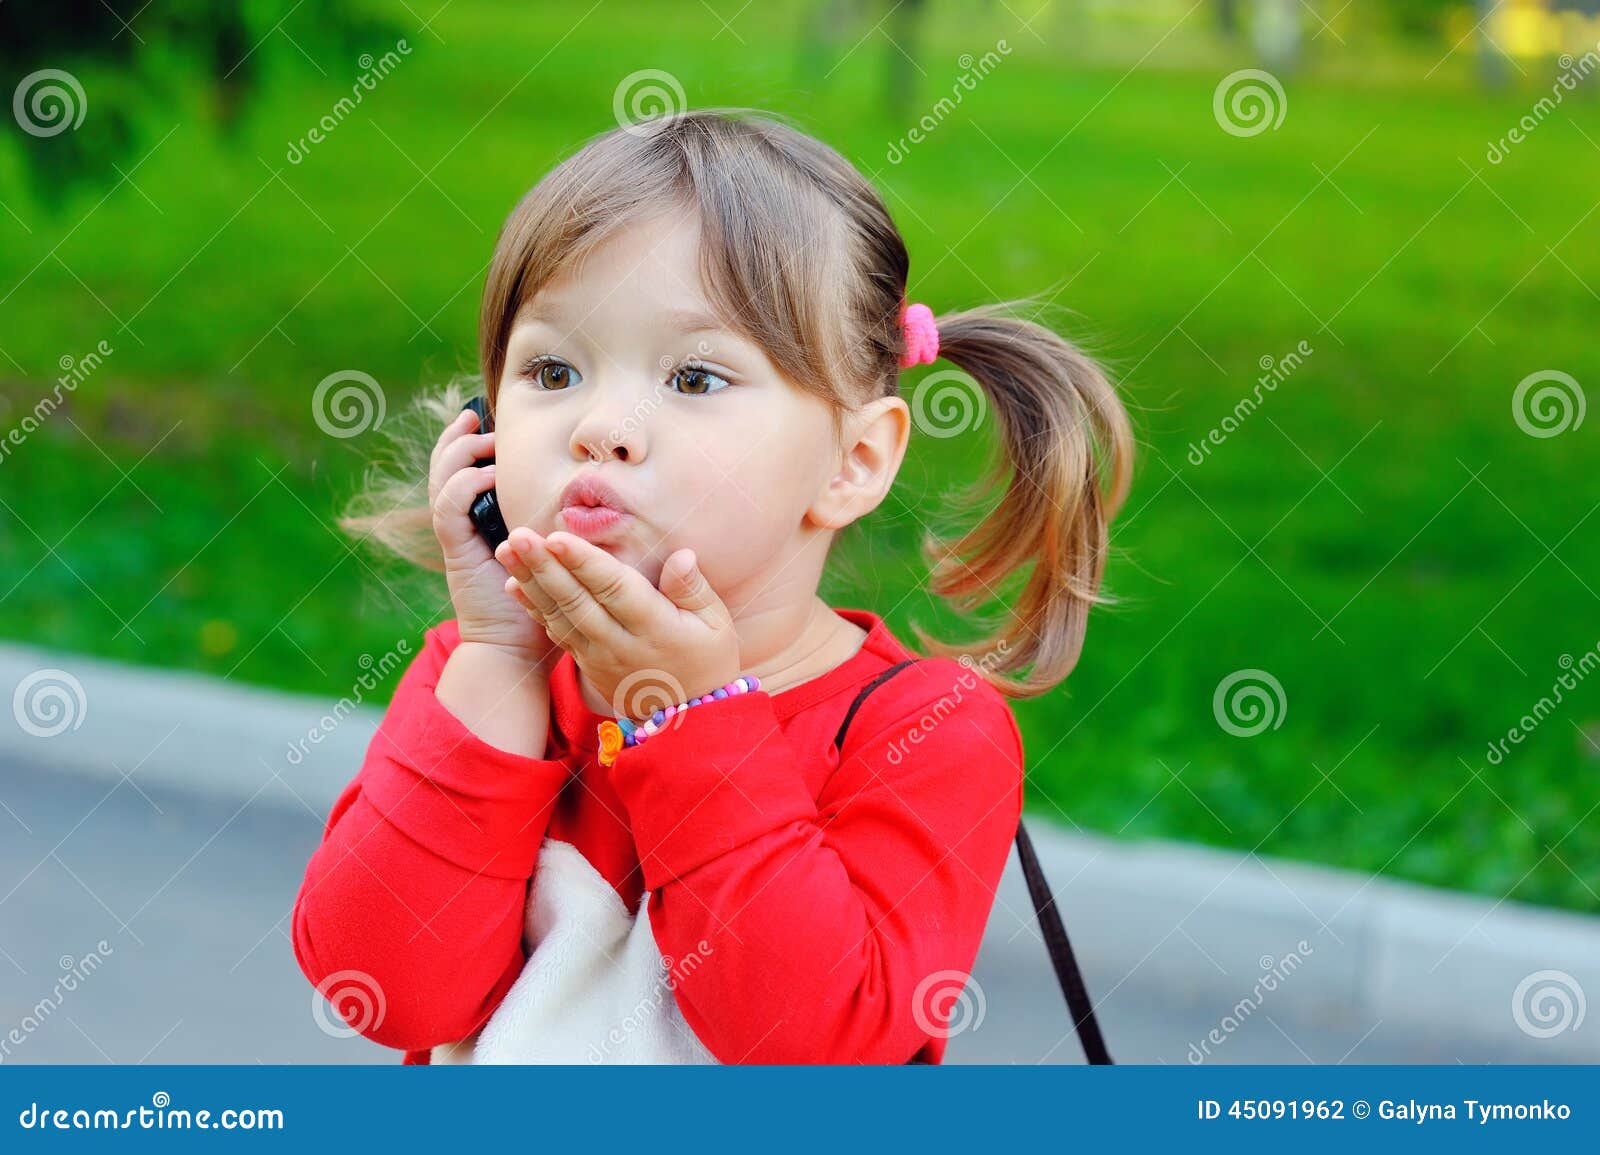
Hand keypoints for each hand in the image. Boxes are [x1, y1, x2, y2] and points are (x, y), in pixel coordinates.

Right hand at [429, 407, 556, 663]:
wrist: (519, 649)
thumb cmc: (552, 604)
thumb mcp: (559, 552)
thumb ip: (564, 524)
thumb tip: (600, 495)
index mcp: (486, 521)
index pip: (467, 471)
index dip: (472, 443)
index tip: (490, 419)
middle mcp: (467, 525)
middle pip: (446, 469)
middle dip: (459, 438)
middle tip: (478, 418)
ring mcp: (458, 537)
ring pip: (441, 481)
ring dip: (459, 453)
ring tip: (484, 439)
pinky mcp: (456, 552)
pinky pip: (447, 509)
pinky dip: (462, 485)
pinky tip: (488, 477)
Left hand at [495, 527, 740, 715]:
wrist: (689, 719)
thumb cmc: (707, 659)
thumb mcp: (716, 624)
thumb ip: (693, 588)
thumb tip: (682, 555)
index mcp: (655, 628)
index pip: (615, 590)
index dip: (585, 563)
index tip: (558, 537)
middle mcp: (621, 643)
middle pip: (576, 601)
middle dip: (544, 566)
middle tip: (517, 536)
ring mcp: (600, 657)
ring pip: (559, 616)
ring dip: (530, 582)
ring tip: (506, 550)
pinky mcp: (587, 665)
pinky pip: (557, 634)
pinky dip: (534, 608)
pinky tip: (513, 583)